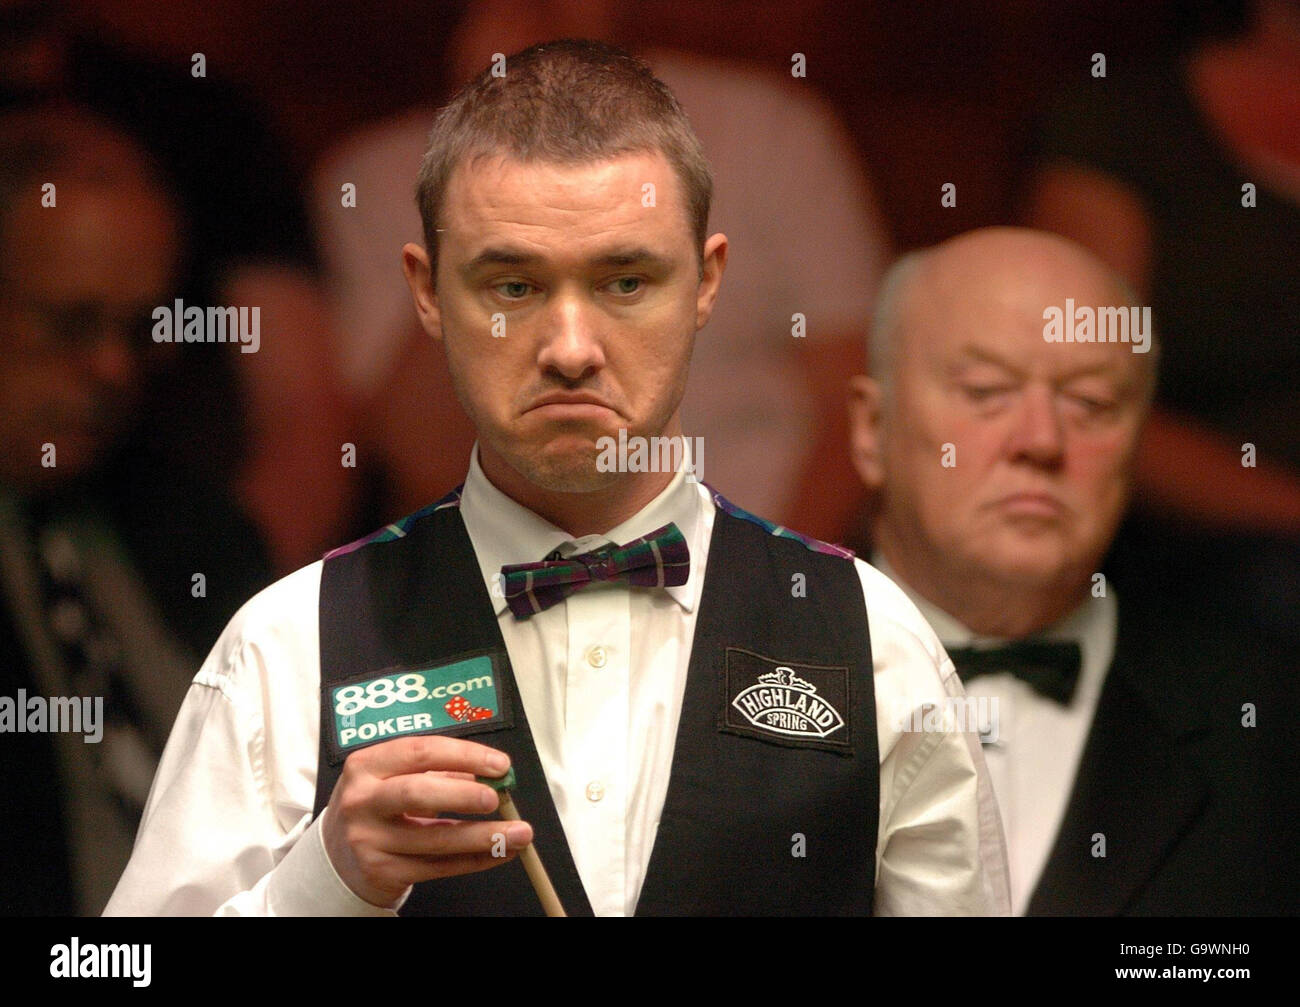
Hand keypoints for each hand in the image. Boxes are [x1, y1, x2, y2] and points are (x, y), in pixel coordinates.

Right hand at [322, 735, 533, 907]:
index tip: (499, 763)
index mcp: (367, 765)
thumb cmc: (376, 807)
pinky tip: (500, 853)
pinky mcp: (383, 872)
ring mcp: (370, 840)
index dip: (464, 756)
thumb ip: (438, 772)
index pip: (420, 752)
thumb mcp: (392, 779)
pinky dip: (475, 861)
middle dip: (464, 795)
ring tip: (519, 832)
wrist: (336, 857)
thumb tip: (489, 775)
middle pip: (418, 793)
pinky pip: (438, 868)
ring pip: (435, 839)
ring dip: (484, 837)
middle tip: (498, 798)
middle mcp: (363, 801)